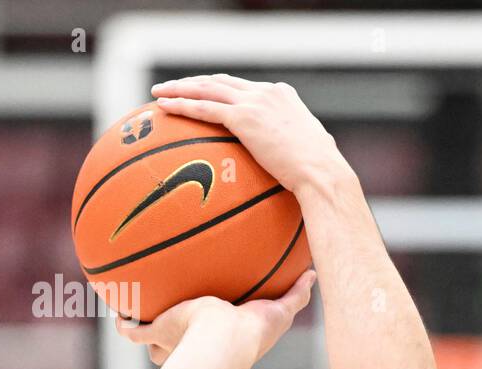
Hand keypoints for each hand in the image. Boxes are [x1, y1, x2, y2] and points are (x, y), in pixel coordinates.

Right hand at [116, 270, 315, 366]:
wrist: (222, 342)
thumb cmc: (252, 332)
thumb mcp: (279, 311)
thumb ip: (295, 294)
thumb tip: (313, 273)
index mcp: (221, 340)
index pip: (215, 336)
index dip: (214, 330)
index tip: (214, 321)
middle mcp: (198, 347)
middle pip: (184, 347)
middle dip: (180, 338)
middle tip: (179, 321)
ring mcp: (173, 343)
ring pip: (157, 343)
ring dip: (150, 332)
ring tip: (142, 316)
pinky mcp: (156, 334)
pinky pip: (131, 331)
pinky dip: (123, 324)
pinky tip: (116, 311)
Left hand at [151, 74, 354, 197]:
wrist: (323, 174)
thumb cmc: (321, 172)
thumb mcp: (311, 149)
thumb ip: (296, 144)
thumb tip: (295, 161)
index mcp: (283, 95)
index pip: (244, 85)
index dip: (220, 87)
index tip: (205, 91)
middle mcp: (267, 92)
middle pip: (221, 81)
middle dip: (194, 82)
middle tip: (174, 87)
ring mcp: (255, 102)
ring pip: (207, 88)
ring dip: (179, 88)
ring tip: (159, 93)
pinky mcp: (244, 118)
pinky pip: (204, 107)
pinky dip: (181, 105)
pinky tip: (164, 107)